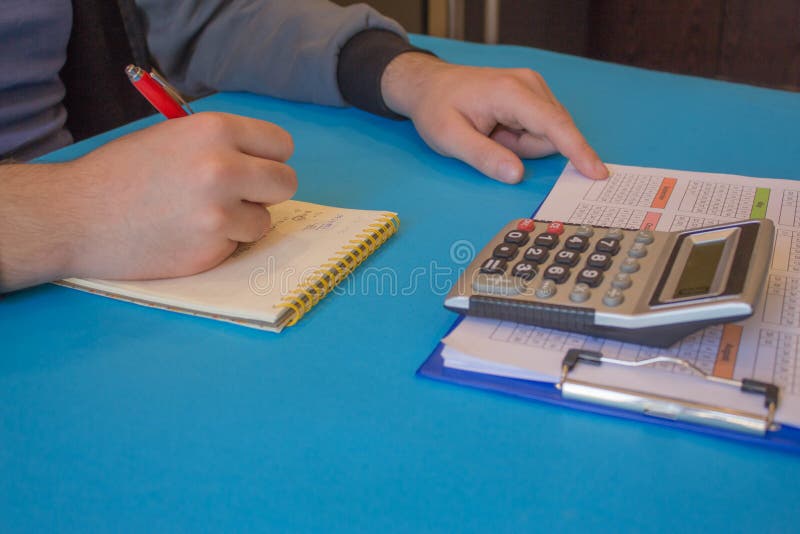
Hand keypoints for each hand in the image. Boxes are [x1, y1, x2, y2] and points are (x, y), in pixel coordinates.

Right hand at [0, 112, 295, 290]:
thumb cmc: (121, 173)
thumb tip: (263, 162)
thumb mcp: (173, 137)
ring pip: (265, 220)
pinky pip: (240, 245)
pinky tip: (188, 235)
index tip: (256, 167)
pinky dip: (222, 244)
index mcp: (214, 130)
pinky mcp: (212, 249)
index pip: (281, 143)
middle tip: (241, 195)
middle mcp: (224, 168)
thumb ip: (221, 145)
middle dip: (268, 191)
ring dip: (243, 222)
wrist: (76, 216)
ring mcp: (220, 213)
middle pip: (286, 182)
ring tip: (201, 216)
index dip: (269, 157)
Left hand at [381, 53, 607, 182]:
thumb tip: (517, 175)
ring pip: (546, 134)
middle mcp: (529, 85)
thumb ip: (484, 157)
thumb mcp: (450, 139)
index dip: (578, 151)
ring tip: (490, 132)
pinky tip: (498, 128)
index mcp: (511, 92)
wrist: (430, 85)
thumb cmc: (437, 108)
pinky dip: (519, 137)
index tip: (597, 172)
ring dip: (520, 144)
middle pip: (551, 134)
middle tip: (489, 140)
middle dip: (522, 149)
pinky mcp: (533, 95)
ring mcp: (533, 87)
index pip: (555, 125)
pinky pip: (539, 129)